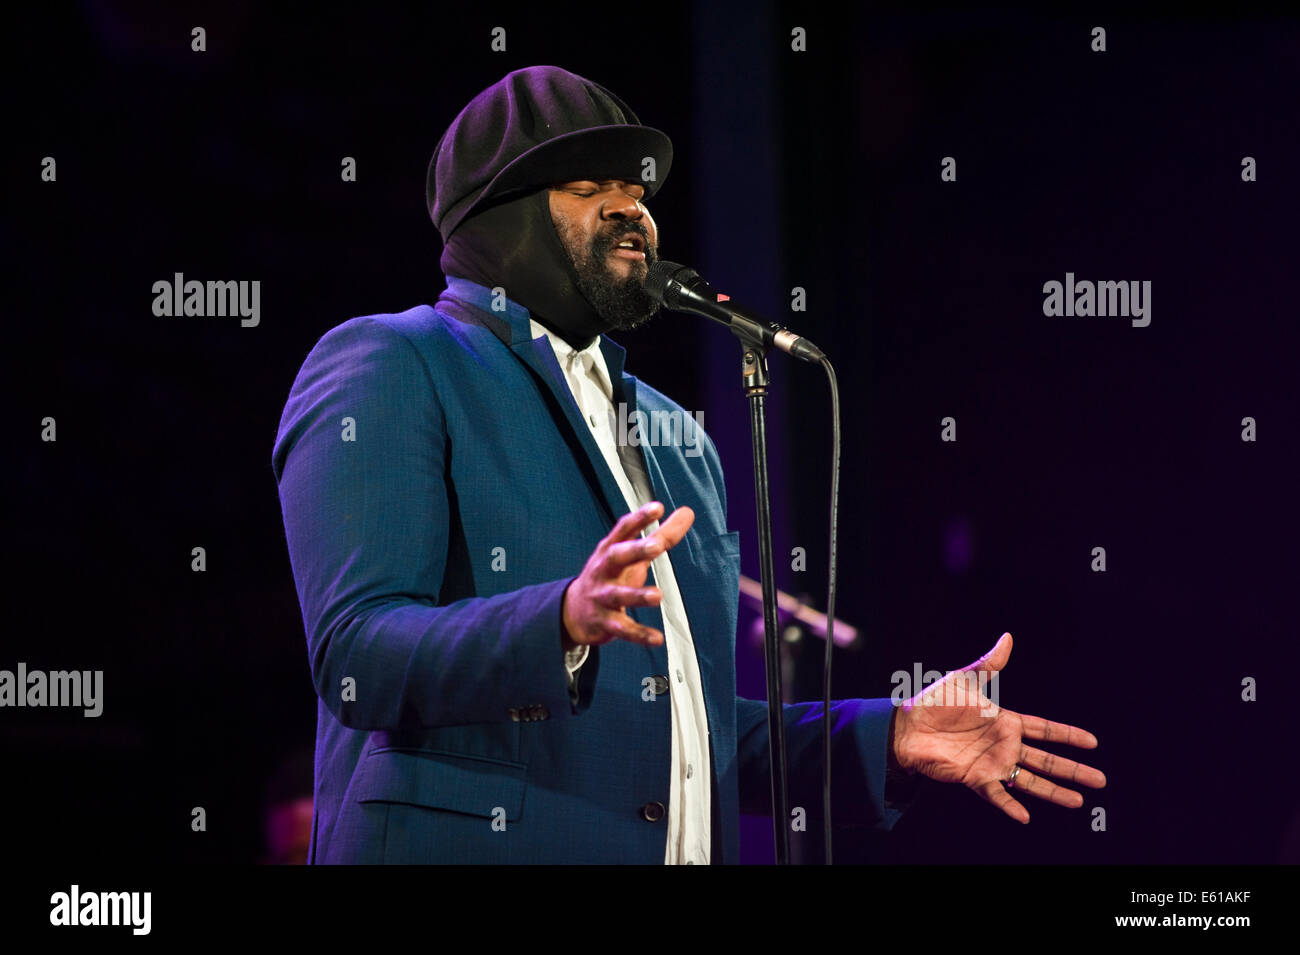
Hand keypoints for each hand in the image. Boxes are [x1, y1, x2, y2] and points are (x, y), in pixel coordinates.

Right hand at [561, 501, 693, 648]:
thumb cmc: (609, 575)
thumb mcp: (631, 553)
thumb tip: (687, 513)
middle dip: (635, 550)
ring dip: (637, 595)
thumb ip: (662, 534)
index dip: (640, 518)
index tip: (658, 508)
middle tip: (657, 546)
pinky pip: (622, 629)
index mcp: (610, 549)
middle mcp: (604, 570)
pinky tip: (656, 639)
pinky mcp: (604, 622)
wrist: (573, 611)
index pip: (624, 529)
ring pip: (618, 595)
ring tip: (657, 596)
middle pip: (617, 557)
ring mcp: (602, 596)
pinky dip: (638, 634)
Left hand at [890, 633, 1105, 823]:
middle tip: (1100, 780)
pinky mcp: (975, 778)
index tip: (1093, 742)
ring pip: (1030, 780)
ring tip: (1079, 801)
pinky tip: (1026, 816)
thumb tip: (1007, 637)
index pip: (1044, 730)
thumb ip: (989, 663)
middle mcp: (1004, 745)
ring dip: (1054, 791)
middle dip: (1073, 769)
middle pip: (1046, 759)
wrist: (906, 725)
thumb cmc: (934, 701)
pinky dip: (1010, 806)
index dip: (1068, 735)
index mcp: (1005, 721)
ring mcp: (992, 763)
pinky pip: (997, 795)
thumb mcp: (965, 679)